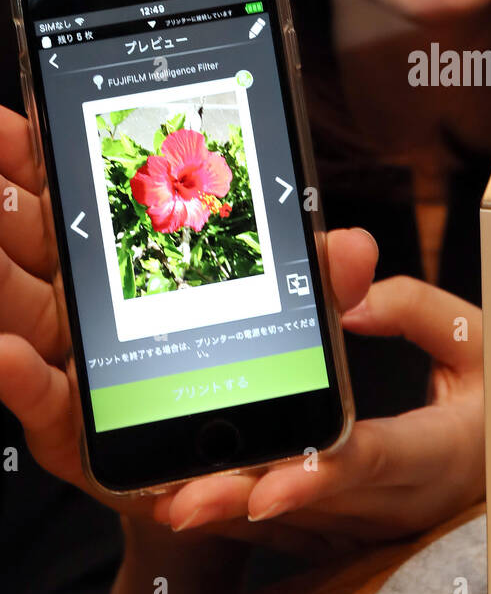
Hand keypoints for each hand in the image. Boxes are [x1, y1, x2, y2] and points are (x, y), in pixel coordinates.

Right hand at [0, 103, 379, 531]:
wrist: (226, 477)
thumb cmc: (245, 381)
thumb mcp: (293, 321)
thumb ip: (318, 282)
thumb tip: (353, 244)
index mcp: (126, 265)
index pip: (76, 197)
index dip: (37, 156)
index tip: (11, 116)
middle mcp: (85, 309)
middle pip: (33, 241)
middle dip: (2, 199)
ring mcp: (74, 366)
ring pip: (20, 309)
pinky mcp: (74, 434)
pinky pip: (43, 402)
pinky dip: (20, 377)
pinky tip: (6, 352)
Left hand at [158, 277, 484, 549]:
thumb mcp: (477, 340)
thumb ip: (414, 310)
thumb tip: (348, 302)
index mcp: (442, 452)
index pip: (377, 462)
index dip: (319, 476)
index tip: (267, 487)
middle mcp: (402, 502)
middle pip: (314, 502)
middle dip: (243, 499)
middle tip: (177, 496)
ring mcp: (372, 527)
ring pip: (291, 524)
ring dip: (226, 513)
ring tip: (158, 498)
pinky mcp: (347, 534)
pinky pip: (285, 531)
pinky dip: (233, 520)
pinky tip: (179, 504)